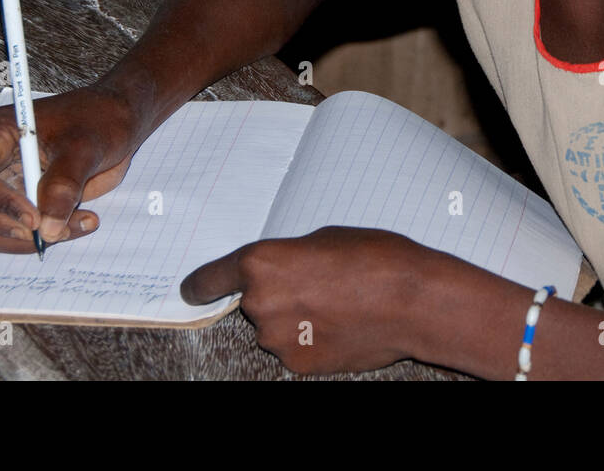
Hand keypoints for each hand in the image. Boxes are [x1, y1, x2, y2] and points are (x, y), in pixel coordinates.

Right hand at [0, 85, 139, 251]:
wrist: (116, 121)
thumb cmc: (98, 121)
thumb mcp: (85, 147)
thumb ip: (64, 185)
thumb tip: (48, 230)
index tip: (36, 218)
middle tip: (44, 233)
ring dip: (23, 240)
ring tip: (75, 224)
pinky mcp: (13, 202)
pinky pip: (9, 233)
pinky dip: (38, 238)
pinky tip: (77, 223)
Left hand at [180, 227, 434, 373]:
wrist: (410, 301)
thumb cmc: (374, 258)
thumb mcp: (323, 238)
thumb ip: (289, 257)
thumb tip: (282, 273)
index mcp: (261, 263)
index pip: (210, 279)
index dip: (201, 285)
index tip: (193, 291)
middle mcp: (260, 303)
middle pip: (255, 301)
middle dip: (279, 294)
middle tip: (321, 283)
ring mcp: (278, 339)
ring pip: (276, 327)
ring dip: (296, 318)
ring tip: (339, 304)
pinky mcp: (299, 364)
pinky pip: (296, 348)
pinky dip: (312, 339)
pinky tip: (342, 326)